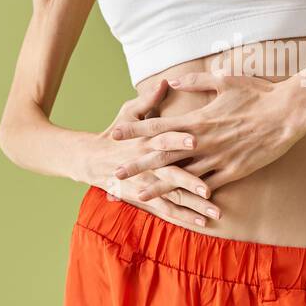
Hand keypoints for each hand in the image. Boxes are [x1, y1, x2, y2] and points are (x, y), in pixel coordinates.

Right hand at [84, 79, 221, 225]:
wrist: (89, 159)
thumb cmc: (115, 133)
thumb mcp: (129, 113)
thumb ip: (149, 99)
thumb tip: (165, 81)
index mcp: (146, 140)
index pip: (163, 138)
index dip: (177, 139)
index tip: (194, 140)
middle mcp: (148, 163)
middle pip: (171, 174)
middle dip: (190, 182)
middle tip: (209, 190)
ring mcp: (147, 182)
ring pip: (173, 196)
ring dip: (194, 206)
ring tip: (216, 213)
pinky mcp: (145, 196)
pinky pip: (167, 208)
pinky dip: (184, 216)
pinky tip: (202, 224)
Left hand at [110, 69, 305, 194]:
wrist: (288, 112)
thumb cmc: (258, 92)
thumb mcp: (225, 80)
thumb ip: (195, 81)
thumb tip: (172, 82)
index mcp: (198, 119)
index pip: (158, 125)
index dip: (135, 130)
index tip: (115, 134)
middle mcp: (204, 141)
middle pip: (163, 155)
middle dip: (137, 165)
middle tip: (115, 173)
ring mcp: (219, 158)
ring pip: (182, 176)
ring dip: (159, 186)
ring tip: (138, 195)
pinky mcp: (235, 171)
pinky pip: (210, 185)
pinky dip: (193, 195)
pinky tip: (180, 204)